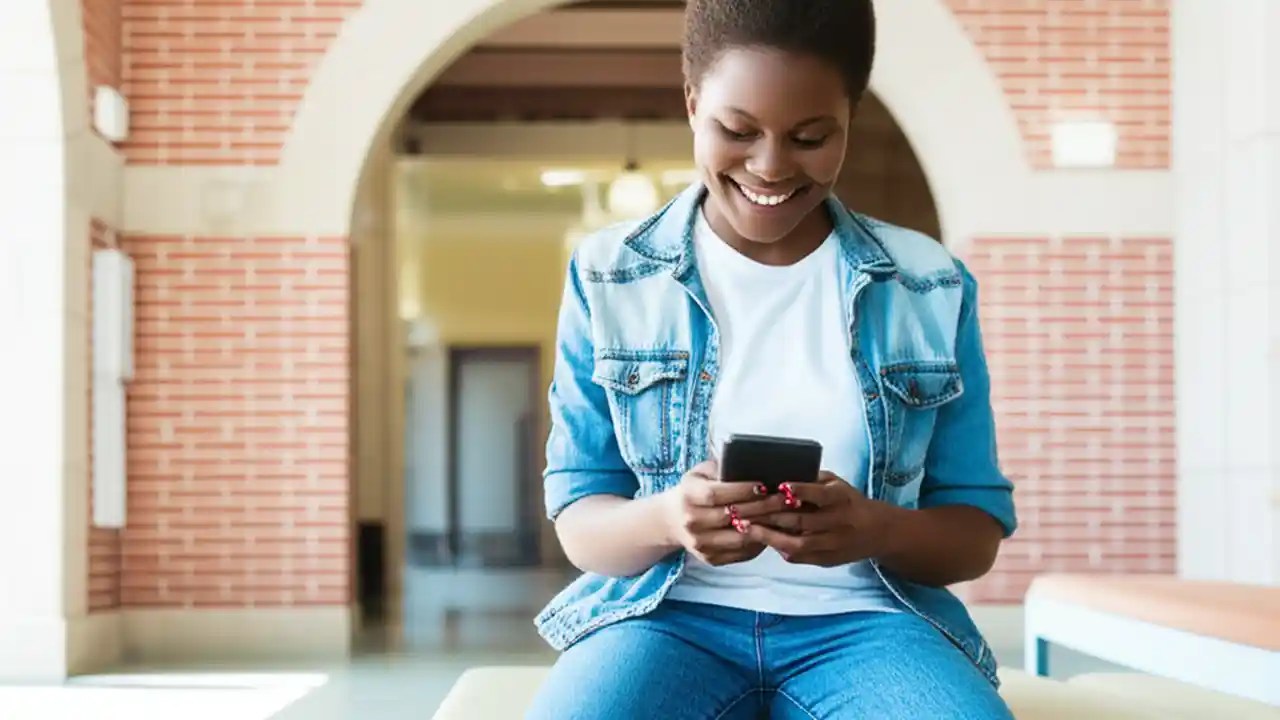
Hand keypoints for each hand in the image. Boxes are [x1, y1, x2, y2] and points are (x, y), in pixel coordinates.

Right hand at [661, 460, 790, 565]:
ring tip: (784, 516)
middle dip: (762, 507)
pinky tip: (773, 531)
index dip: (741, 490)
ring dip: (765, 527)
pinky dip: (759, 542)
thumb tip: (753, 468)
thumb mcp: (701, 473)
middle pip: (731, 516)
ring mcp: (700, 543)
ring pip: (739, 538)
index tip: (764, 486)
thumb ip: (722, 470)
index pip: (716, 494)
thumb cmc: (694, 490)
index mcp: (688, 496)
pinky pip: (740, 552)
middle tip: (786, 500)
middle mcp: (691, 522)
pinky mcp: (710, 558)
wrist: (672, 520)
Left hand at [744, 471, 897, 566]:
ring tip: (745, 528)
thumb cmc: (848, 501)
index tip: (779, 487)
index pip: (820, 494)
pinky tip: (760, 540)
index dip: (801, 491)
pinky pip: (799, 556)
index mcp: (842, 499)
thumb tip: (776, 476)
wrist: (878, 532)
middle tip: (743, 510)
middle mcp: (838, 522)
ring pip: (797, 543)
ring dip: (769, 535)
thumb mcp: (836, 484)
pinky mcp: (827, 560)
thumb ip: (811, 480)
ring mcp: (833, 544)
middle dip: (769, 515)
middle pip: (801, 521)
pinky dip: (779, 547)